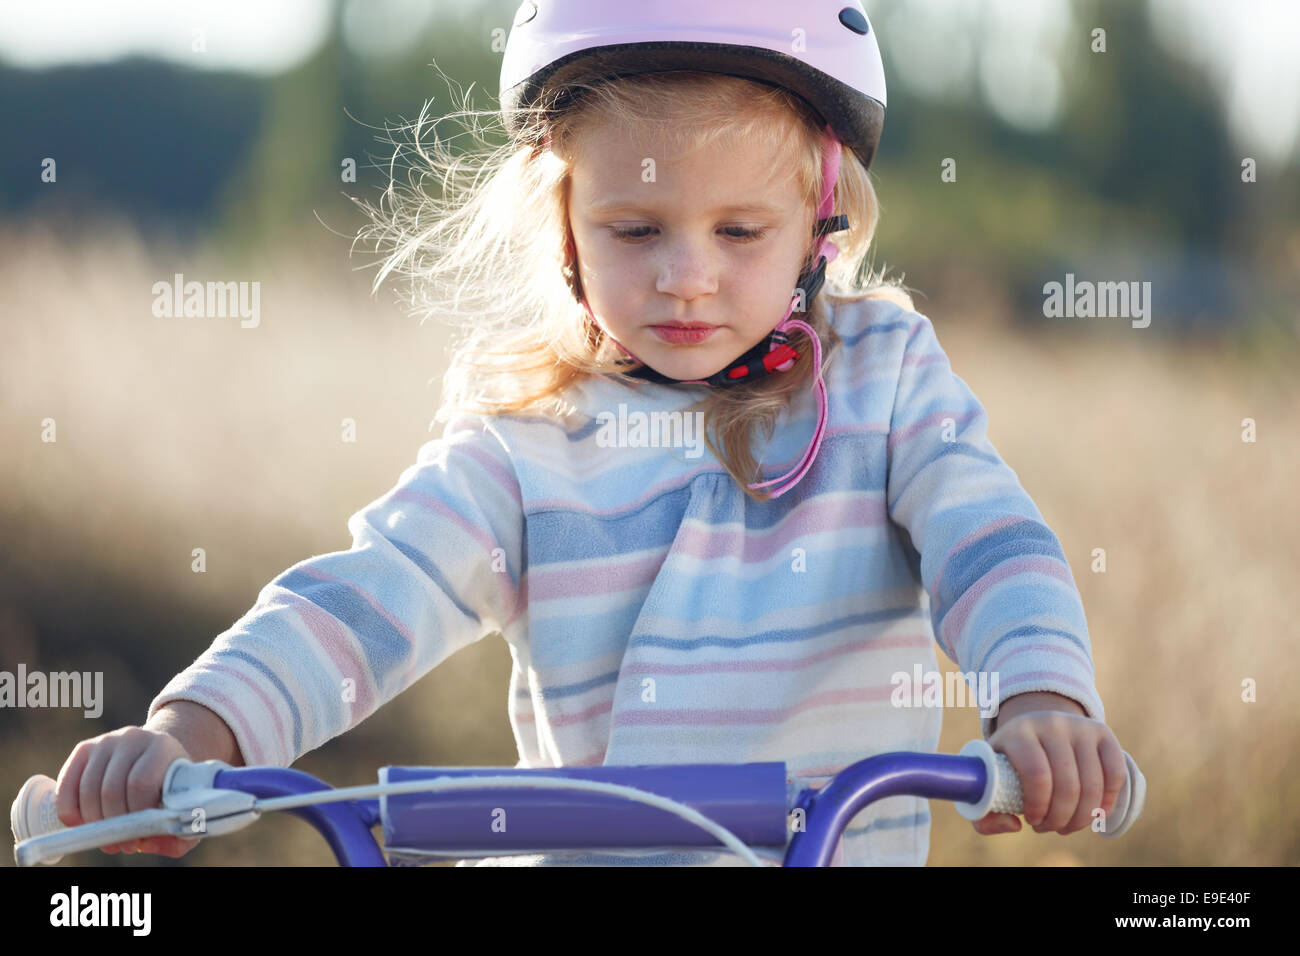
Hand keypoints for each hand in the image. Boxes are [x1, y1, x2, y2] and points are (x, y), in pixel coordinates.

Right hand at [55, 726, 202, 857]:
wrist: (156, 755)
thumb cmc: (170, 787)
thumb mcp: (183, 807)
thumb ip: (177, 833)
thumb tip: (146, 842)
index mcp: (162, 747)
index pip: (140, 783)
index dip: (135, 815)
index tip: (138, 838)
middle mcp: (132, 738)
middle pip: (111, 788)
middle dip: (112, 824)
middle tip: (121, 844)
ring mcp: (106, 741)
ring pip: (88, 789)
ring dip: (93, 822)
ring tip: (106, 837)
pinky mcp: (84, 749)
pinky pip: (67, 784)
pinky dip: (69, 809)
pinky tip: (80, 824)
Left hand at [972, 709, 1127, 836]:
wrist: (1036, 725)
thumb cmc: (1010, 761)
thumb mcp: (989, 778)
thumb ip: (985, 811)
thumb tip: (1014, 825)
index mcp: (1018, 732)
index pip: (1036, 774)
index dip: (1038, 806)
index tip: (1031, 820)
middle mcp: (1050, 723)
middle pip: (1067, 784)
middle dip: (1060, 818)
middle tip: (1049, 827)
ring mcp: (1079, 726)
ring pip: (1092, 784)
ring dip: (1082, 817)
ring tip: (1067, 825)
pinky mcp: (1102, 731)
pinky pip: (1115, 774)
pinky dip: (1107, 802)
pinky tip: (1093, 813)